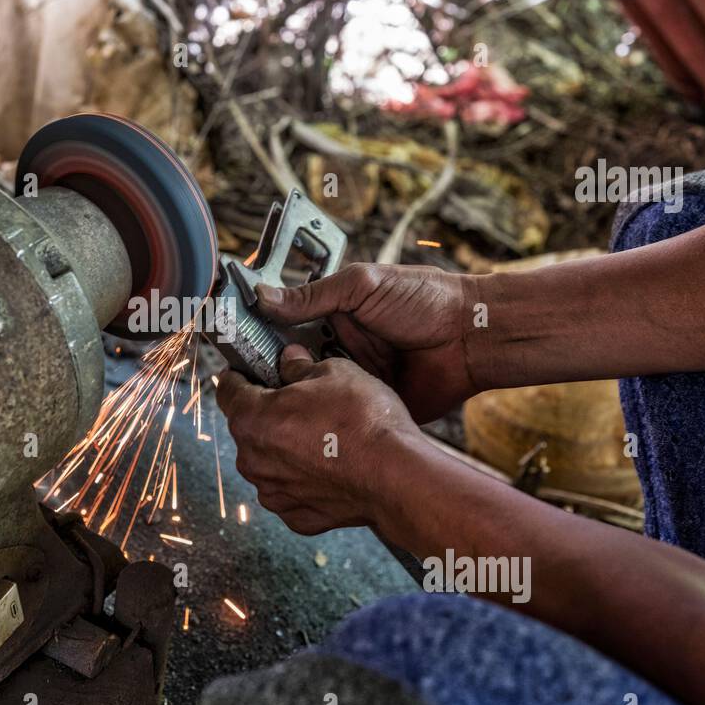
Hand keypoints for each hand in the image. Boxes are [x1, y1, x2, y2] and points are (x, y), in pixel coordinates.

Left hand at [215, 345, 420, 534]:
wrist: (397, 476)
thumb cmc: (363, 422)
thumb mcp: (334, 371)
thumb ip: (300, 366)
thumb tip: (290, 360)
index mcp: (252, 419)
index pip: (228, 389)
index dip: (239, 376)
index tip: (249, 372)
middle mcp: (252, 459)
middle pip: (249, 428)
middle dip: (269, 414)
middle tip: (302, 403)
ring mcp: (273, 492)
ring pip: (268, 462)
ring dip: (286, 449)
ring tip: (322, 438)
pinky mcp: (295, 516)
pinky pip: (291, 491)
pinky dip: (305, 480)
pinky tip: (331, 468)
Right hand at [256, 263, 475, 422]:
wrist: (471, 339)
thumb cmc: (425, 300)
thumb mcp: (363, 285)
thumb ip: (314, 294)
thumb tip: (263, 295)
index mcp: (333, 314)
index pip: (285, 323)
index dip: (260, 332)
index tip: (232, 338)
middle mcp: (338, 346)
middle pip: (291, 361)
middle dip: (271, 368)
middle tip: (249, 374)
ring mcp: (353, 377)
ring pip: (311, 390)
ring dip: (295, 393)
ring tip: (268, 399)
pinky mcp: (369, 404)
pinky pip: (340, 412)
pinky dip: (324, 415)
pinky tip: (301, 419)